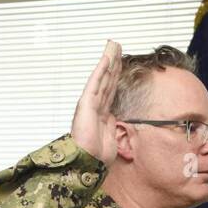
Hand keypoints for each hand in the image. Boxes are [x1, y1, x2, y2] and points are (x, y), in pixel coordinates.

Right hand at [71, 40, 121, 167]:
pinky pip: (96, 83)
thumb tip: (118, 118)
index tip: (121, 62)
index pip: (111, 88)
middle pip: (107, 78)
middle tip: (117, 46)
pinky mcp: (86, 102)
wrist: (87, 160)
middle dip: (113, 62)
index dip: (117, 74)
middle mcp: (96, 104)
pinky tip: (106, 59)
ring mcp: (91, 102)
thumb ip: (114, 124)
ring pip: (103, 77)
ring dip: (108, 61)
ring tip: (113, 46)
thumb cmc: (96, 152)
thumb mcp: (112, 136)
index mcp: (103, 111)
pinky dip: (101, 70)